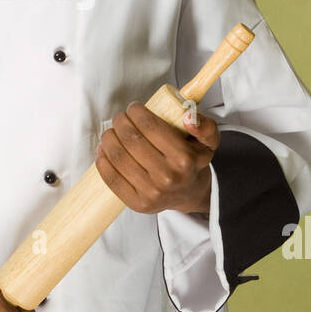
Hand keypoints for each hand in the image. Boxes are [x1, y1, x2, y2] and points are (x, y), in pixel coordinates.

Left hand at [95, 101, 218, 215]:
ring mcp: (151, 193)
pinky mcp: (136, 203)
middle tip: (120, 118)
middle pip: (131, 140)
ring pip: (118, 157)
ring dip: (108, 138)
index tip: (133, 108)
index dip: (136, 112)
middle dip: (120, 122)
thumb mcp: (208, 141)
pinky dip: (102, 160)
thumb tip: (187, 117)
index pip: (150, 126)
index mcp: (184, 159)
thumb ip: (204, 125)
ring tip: (111, 132)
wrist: (189, 193)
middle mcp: (167, 177)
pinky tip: (104, 150)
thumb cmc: (193, 163)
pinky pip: (111, 178)